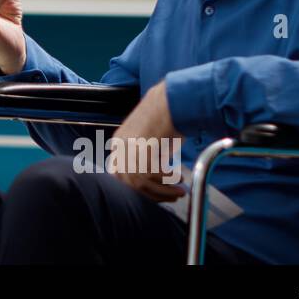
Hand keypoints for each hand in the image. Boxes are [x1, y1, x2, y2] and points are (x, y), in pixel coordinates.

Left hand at [108, 80, 184, 201]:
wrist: (171, 100)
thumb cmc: (165, 116)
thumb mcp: (149, 138)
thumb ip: (145, 156)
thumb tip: (153, 178)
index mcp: (119, 143)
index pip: (120, 175)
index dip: (138, 188)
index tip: (154, 193)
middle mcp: (121, 148)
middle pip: (128, 183)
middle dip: (151, 194)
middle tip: (170, 198)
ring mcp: (130, 150)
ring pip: (140, 183)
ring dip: (162, 192)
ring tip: (179, 191)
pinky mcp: (142, 150)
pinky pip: (151, 176)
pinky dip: (166, 181)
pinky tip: (177, 178)